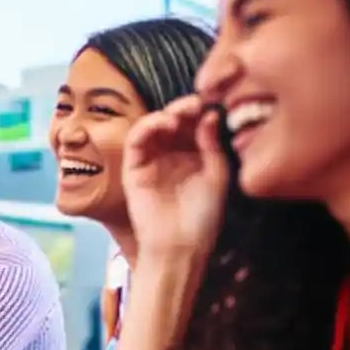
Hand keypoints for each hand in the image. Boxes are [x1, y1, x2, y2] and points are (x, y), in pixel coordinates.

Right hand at [123, 96, 227, 259]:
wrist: (180, 246)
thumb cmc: (202, 217)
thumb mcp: (216, 176)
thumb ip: (211, 145)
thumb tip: (209, 114)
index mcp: (193, 156)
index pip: (193, 125)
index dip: (200, 112)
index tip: (213, 102)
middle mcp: (170, 155)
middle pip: (173, 122)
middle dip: (184, 109)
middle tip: (196, 103)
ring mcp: (150, 161)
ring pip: (152, 126)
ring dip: (166, 114)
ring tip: (181, 114)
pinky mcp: (133, 169)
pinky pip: (136, 141)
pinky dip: (148, 126)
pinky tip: (165, 124)